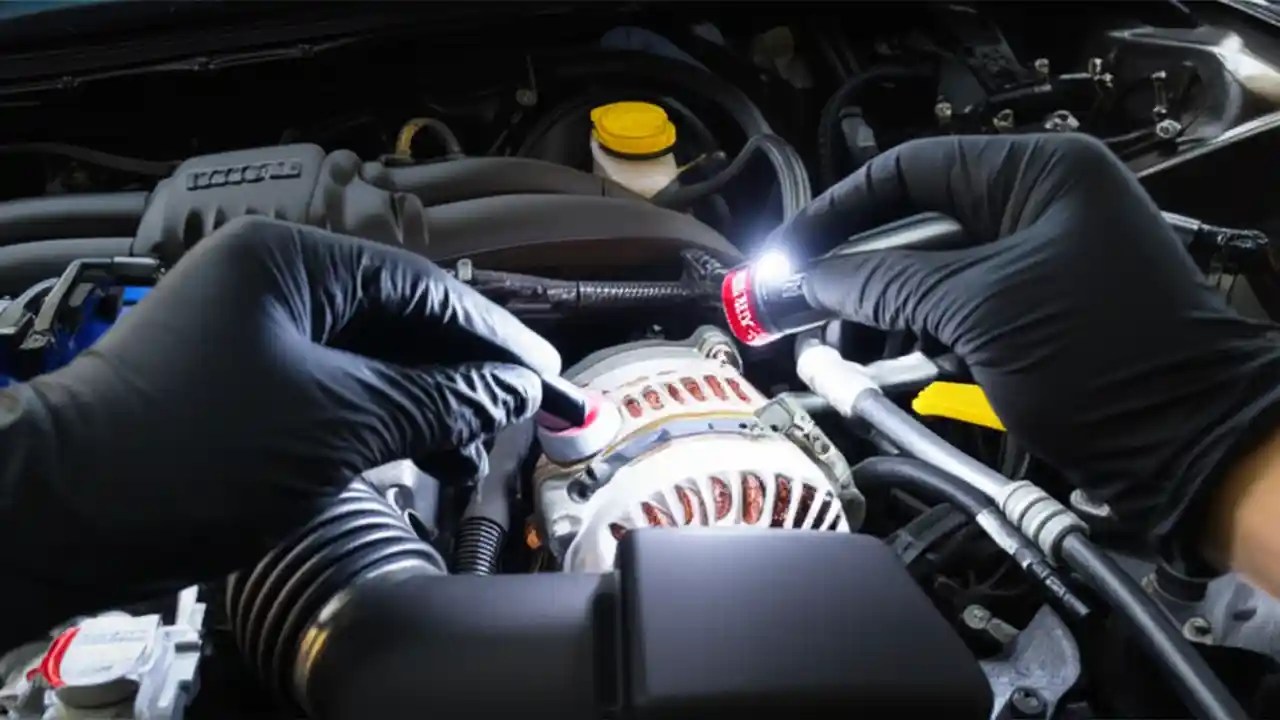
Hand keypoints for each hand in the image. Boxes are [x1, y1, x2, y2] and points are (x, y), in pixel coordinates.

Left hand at [0, 217, 556, 643]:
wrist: (63, 515)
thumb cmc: (189, 452)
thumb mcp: (341, 422)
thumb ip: (438, 399)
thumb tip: (510, 389)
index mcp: (288, 261)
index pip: (421, 289)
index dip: (491, 336)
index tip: (542, 373)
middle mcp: (268, 283)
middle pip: (395, 320)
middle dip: (458, 373)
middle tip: (515, 414)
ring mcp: (249, 332)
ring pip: (364, 358)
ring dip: (420, 402)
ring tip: (464, 449)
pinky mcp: (237, 384)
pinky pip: (329, 388)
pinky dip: (375, 419)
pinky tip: (410, 452)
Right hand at [787, 134, 1279, 560]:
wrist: (1186, 447)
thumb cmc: (1110, 363)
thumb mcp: (981, 311)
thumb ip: (887, 285)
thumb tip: (814, 276)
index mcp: (1039, 176)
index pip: (912, 170)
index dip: (841, 209)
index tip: (792, 249)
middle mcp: (1037, 209)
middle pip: (915, 226)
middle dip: (857, 271)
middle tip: (802, 305)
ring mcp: (1036, 265)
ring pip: (930, 276)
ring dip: (884, 310)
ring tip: (838, 344)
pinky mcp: (1032, 318)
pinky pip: (955, 314)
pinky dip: (919, 337)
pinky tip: (888, 362)